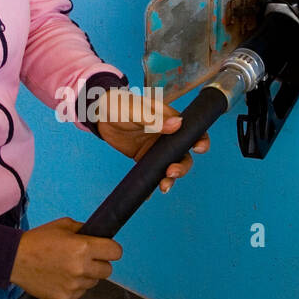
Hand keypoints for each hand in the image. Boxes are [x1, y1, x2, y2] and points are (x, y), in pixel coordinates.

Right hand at [9, 216, 122, 298]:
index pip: (116, 252)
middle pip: (107, 270)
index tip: (105, 249)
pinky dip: (74, 286)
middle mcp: (81, 268)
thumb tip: (99, 236)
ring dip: (86, 276)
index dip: (111, 249)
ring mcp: (73, 285)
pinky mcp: (65, 298)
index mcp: (83, 247)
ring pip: (93, 282)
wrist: (13, 259)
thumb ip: (84, 230)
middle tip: (85, 259)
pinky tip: (59, 277)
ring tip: (66, 267)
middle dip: (99, 263)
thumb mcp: (63, 225)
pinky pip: (80, 292)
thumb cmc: (37, 240)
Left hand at [94, 89, 209, 192]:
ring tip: (163, 187)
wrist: (98, 114)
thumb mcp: (135, 109)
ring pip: (170, 167)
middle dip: (182, 166)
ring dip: (170, 179)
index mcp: (170, 120)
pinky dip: (150, 185)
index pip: (192, 131)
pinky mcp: (143, 159)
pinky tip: (147, 194)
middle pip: (183, 155)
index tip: (199, 148)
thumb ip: (154, 118)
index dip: (200, 140)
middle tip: (171, 172)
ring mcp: (155, 149)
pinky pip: (151, 173)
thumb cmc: (119, 104)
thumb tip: (177, 124)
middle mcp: (166, 137)